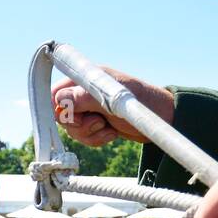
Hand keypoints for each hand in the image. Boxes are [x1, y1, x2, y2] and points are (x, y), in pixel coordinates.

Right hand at [52, 69, 173, 146]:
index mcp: (86, 78)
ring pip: (73, 129)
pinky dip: (96, 139)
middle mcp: (85, 92)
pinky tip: (112, 134)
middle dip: (79, 125)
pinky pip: (84, 137)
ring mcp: (90, 109)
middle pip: (62, 114)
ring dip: (89, 134)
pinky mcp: (96, 124)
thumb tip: (59, 100)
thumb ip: (84, 99)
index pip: (56, 93)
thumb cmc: (141, 102)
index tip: (74, 116)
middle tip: (98, 122)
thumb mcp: (111, 100)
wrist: (161, 120)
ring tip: (108, 128)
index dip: (60, 108)